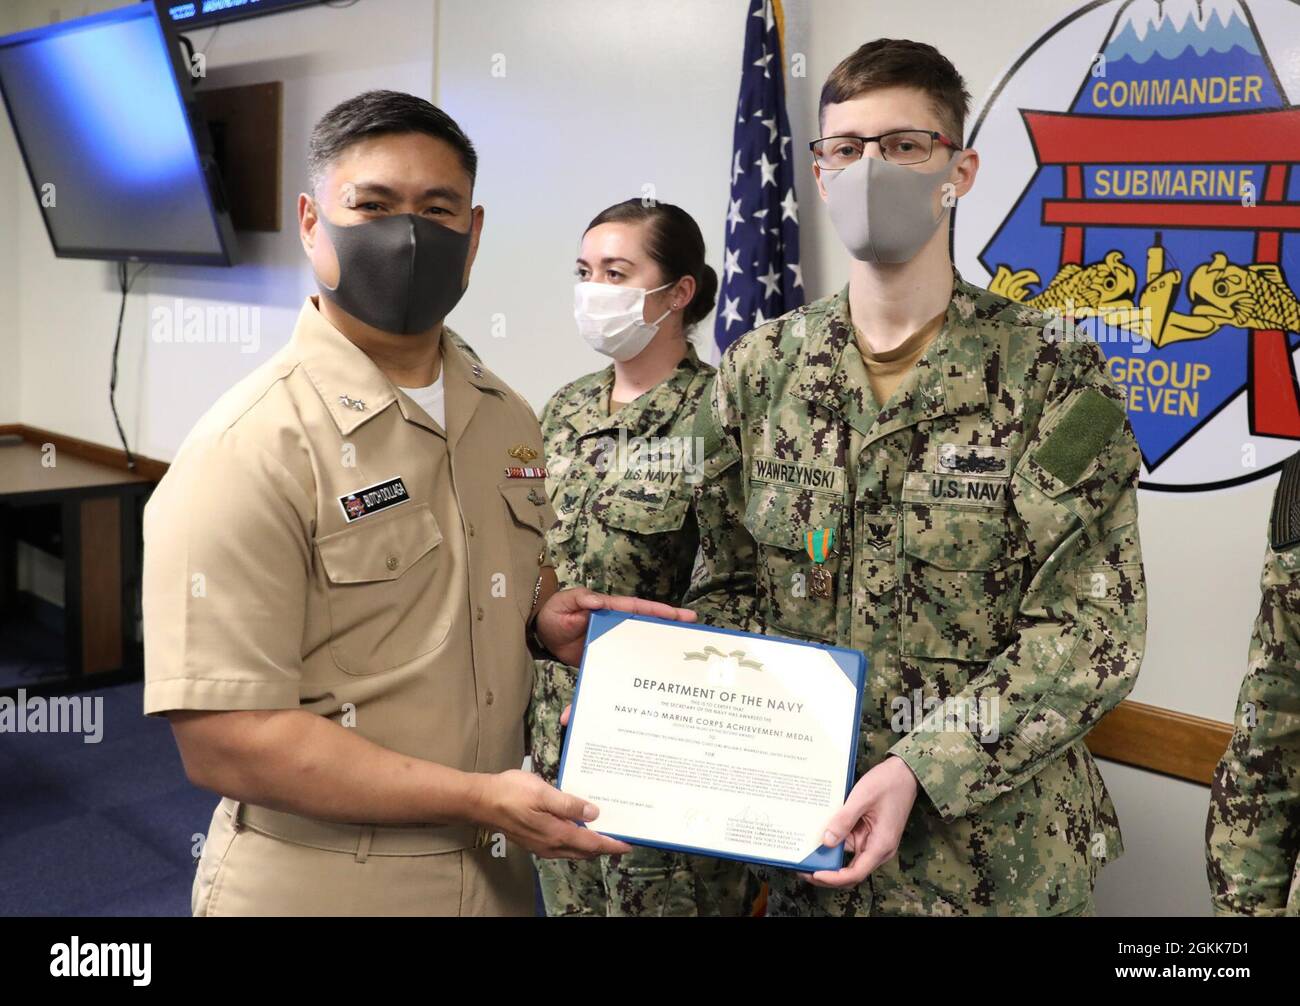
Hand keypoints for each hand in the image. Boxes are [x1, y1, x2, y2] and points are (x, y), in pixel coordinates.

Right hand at [475, 769, 632, 859]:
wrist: (481, 801)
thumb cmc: (511, 793)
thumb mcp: (543, 792)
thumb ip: (569, 804)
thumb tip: (594, 814)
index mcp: (556, 834)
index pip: (592, 844)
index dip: (612, 844)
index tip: (629, 844)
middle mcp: (551, 845)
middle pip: (585, 851)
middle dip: (604, 846)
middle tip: (622, 836)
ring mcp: (542, 845)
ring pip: (574, 850)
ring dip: (591, 844)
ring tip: (605, 831)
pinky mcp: (535, 840)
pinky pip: (563, 845)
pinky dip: (576, 840)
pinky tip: (578, 826)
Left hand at [535, 587, 696, 666]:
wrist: (540, 634)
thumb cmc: (554, 613)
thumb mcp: (564, 603)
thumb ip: (580, 600)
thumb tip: (598, 602)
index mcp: (609, 609)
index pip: (637, 609)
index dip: (658, 611)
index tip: (679, 615)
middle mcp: (616, 625)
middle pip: (647, 626)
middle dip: (670, 627)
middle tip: (694, 630)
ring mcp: (613, 641)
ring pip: (640, 644)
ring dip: (660, 649)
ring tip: (685, 656)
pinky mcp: (607, 658)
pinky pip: (624, 663)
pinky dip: (638, 670)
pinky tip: (652, 681)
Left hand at [801, 755, 918, 888]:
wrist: (904, 772)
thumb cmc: (888, 783)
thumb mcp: (862, 798)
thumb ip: (844, 820)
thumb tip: (826, 841)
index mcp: (881, 845)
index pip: (855, 873)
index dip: (833, 878)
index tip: (814, 874)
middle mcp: (878, 849)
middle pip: (850, 871)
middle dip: (827, 872)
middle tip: (803, 868)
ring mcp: (873, 842)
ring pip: (848, 857)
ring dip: (829, 856)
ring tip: (806, 852)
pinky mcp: (869, 834)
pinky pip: (850, 842)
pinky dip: (836, 842)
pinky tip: (819, 836)